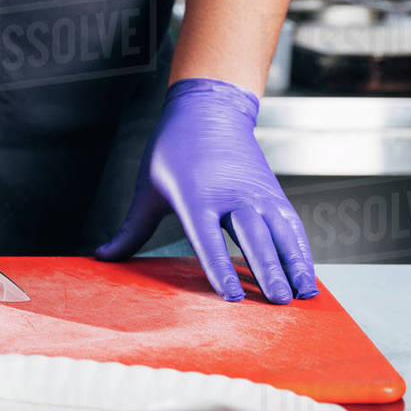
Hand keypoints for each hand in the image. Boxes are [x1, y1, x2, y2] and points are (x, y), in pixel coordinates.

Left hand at [96, 77, 316, 302]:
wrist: (209, 108)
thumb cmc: (172, 150)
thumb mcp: (147, 188)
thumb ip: (130, 230)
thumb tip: (103, 258)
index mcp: (196, 196)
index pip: (208, 238)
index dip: (220, 267)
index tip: (232, 296)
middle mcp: (231, 195)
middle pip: (253, 236)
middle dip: (267, 270)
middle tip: (276, 302)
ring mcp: (256, 193)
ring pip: (281, 232)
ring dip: (294, 264)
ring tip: (303, 295)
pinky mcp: (273, 193)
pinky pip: (291, 225)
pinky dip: (302, 251)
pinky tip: (307, 276)